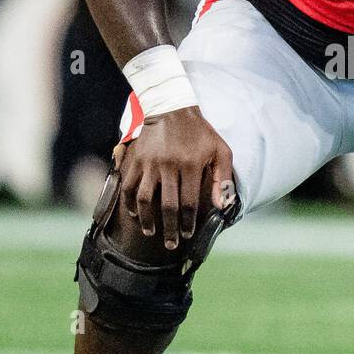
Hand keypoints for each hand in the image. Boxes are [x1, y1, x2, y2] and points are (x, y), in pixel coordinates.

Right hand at [120, 105, 234, 248]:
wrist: (171, 108)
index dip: (188, 223)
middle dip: (170, 229)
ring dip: (147, 220)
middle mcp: (169, 165)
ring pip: (145, 199)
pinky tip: (135, 213)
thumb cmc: (200, 132)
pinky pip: (130, 185)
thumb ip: (223, 178)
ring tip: (151, 232)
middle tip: (170, 245)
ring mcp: (150, 163)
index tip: (187, 235)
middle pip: (168, 206)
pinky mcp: (136, 159)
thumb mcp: (220, 150)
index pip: (189, 203)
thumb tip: (222, 206)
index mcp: (192, 164)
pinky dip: (130, 202)